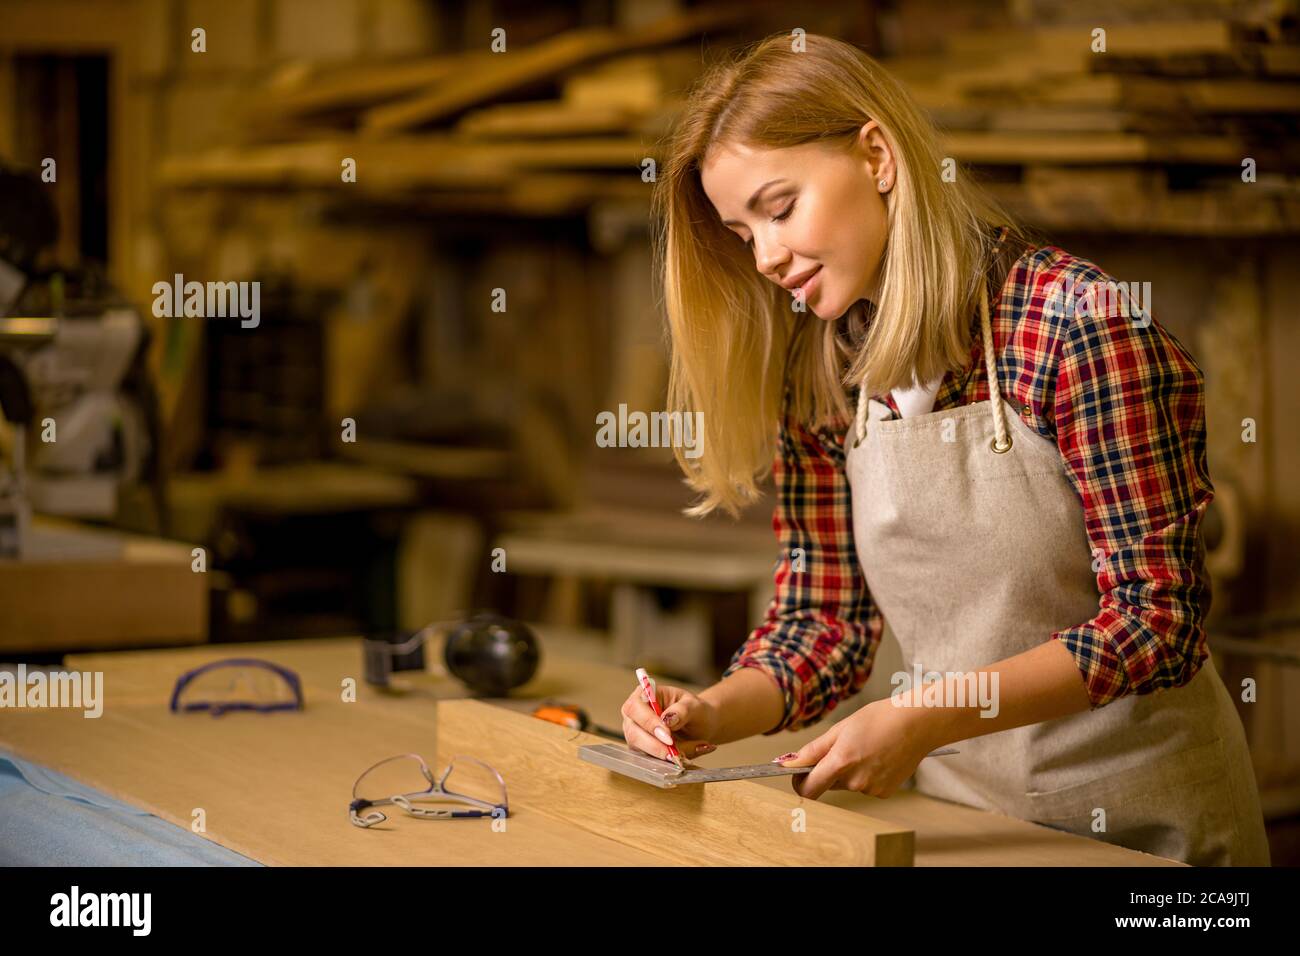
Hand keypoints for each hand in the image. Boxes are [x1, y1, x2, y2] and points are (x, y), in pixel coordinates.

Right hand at [620, 681, 719, 760]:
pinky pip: (645, 757)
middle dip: (653, 743)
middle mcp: (634, 713)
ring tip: (679, 754)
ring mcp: (635, 731)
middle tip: (672, 751)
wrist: (700, 726)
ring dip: (658, 753)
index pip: (636, 707)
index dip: (649, 722)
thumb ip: (682, 710)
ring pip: (637, 747)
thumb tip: (668, 719)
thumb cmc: (694, 711)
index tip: (667, 735)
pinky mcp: (640, 748)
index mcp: (645, 694)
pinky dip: (661, 759)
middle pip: (632, 730)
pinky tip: (675, 758)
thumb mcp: (694, 705)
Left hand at [778, 697, 937, 799]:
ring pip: (848, 784)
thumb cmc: (879, 719)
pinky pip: (865, 787)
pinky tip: (879, 757)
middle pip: (828, 784)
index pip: (809, 789)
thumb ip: (814, 750)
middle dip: (828, 770)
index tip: (799, 774)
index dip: (800, 783)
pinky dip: (867, 775)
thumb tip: (790, 763)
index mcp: (841, 763)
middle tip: (843, 747)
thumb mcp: (841, 728)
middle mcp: (855, 781)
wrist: (917, 724)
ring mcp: (871, 789)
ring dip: (849, 771)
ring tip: (866, 748)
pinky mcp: (884, 792)